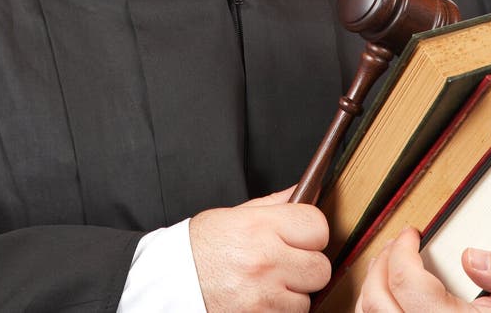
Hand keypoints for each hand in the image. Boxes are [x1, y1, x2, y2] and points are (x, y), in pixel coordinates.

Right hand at [189, 186, 330, 311]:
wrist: (170, 282)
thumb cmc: (200, 247)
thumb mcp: (234, 215)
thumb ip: (274, 205)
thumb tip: (305, 190)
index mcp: (259, 226)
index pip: (317, 226)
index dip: (313, 231)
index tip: (305, 235)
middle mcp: (264, 260)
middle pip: (320, 267)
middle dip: (308, 265)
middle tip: (289, 262)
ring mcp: (262, 295)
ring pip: (307, 298)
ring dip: (294, 293)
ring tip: (269, 282)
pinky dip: (280, 311)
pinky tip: (261, 298)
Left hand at [355, 227, 490, 312]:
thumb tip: (472, 256)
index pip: (405, 281)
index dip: (403, 248)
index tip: (410, 234)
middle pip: (378, 299)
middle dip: (383, 262)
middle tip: (397, 243)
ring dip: (373, 285)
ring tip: (388, 263)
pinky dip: (376, 306)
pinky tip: (389, 293)